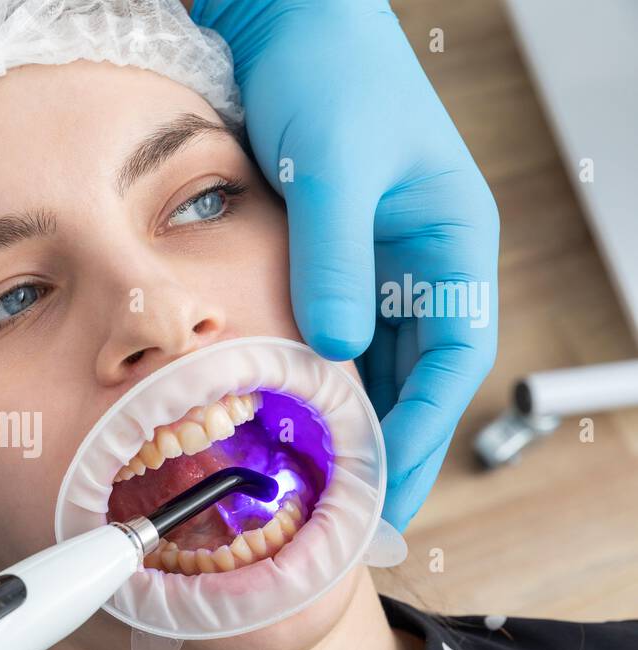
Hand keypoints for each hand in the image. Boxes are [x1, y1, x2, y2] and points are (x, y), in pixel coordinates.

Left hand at [195, 0, 498, 527]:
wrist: (289, 24)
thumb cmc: (330, 77)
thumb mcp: (336, 172)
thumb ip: (336, 262)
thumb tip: (338, 351)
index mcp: (453, 239)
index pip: (455, 353)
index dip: (426, 423)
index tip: (391, 480)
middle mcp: (423, 257)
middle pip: (420, 369)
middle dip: (394, 437)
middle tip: (360, 505)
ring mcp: (378, 257)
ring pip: (377, 356)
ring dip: (356, 413)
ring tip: (326, 476)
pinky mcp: (331, 253)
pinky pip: (335, 328)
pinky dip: (319, 373)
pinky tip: (292, 410)